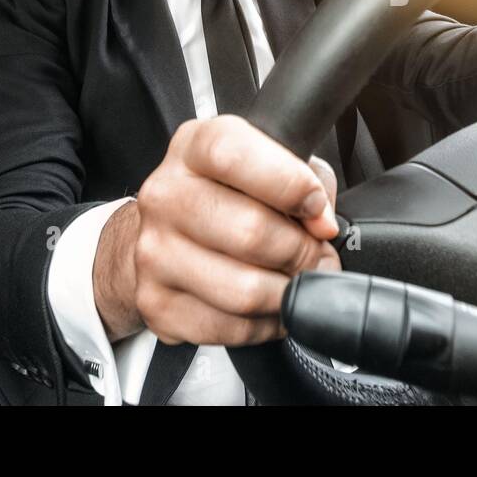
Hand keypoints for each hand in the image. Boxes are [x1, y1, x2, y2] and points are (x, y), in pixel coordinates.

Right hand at [93, 114, 341, 345]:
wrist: (162, 232)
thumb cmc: (226, 193)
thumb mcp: (267, 159)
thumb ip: (304, 178)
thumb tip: (322, 225)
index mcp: (193, 148)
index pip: (234, 157)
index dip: (289, 184)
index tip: (316, 207)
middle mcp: (165, 197)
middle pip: (249, 232)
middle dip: (301, 251)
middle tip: (315, 255)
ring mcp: (154, 253)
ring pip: (245, 291)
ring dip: (286, 292)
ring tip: (294, 280)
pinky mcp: (157, 305)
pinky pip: (230, 329)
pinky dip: (264, 325)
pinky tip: (267, 305)